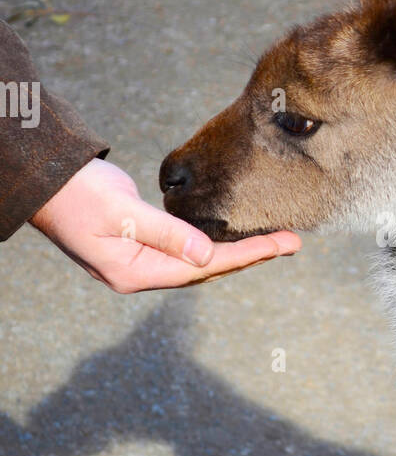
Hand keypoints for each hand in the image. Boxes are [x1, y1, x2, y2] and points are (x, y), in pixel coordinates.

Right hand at [30, 157, 300, 291]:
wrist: (44, 182)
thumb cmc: (78, 195)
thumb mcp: (122, 213)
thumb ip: (167, 234)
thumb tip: (208, 256)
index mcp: (135, 273)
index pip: (204, 268)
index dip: (247, 255)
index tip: (283, 245)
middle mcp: (141, 272)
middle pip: (207, 269)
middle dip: (250, 254)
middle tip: (293, 242)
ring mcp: (140, 260)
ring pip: (198, 260)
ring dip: (235, 250)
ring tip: (274, 240)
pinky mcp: (140, 242)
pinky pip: (185, 247)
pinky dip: (212, 241)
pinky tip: (233, 235)